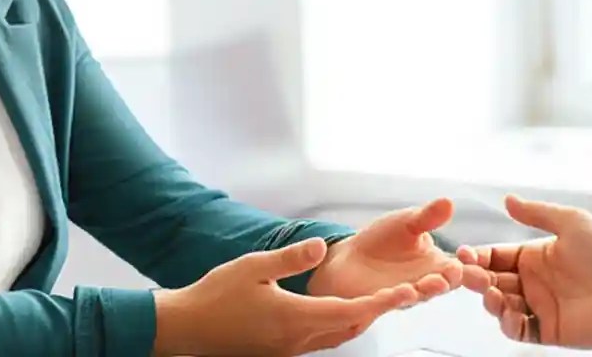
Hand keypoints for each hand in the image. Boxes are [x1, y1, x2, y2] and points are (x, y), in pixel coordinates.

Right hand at [153, 237, 419, 355]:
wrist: (186, 329)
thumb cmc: (215, 295)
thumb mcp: (252, 268)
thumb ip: (290, 258)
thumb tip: (321, 246)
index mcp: (293, 316)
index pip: (349, 311)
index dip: (380, 303)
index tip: (405, 293)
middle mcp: (296, 339)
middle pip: (349, 327)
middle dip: (376, 312)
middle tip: (401, 294)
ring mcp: (288, 349)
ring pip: (336, 337)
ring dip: (358, 320)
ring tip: (378, 302)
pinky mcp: (279, 351)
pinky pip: (319, 341)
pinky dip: (337, 327)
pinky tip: (338, 312)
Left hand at [307, 198, 463, 302]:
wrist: (350, 257)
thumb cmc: (385, 240)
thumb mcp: (407, 223)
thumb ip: (427, 217)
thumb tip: (448, 201)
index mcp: (436, 264)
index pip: (456, 268)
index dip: (463, 266)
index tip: (464, 260)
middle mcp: (425, 282)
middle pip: (441, 286)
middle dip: (443, 283)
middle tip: (445, 278)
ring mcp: (405, 294)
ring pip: (416, 296)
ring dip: (419, 293)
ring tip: (419, 286)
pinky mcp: (382, 302)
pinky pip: (389, 302)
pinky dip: (394, 298)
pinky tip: (397, 291)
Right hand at [457, 195, 591, 348]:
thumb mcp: (570, 222)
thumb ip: (536, 213)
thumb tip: (507, 199)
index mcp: (535, 256)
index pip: (496, 256)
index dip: (477, 256)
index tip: (462, 255)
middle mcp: (534, 282)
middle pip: (493, 281)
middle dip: (477, 278)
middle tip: (470, 275)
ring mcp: (540, 307)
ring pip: (500, 306)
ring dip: (490, 300)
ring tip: (492, 293)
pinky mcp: (549, 330)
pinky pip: (519, 329)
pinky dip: (508, 323)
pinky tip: (509, 313)